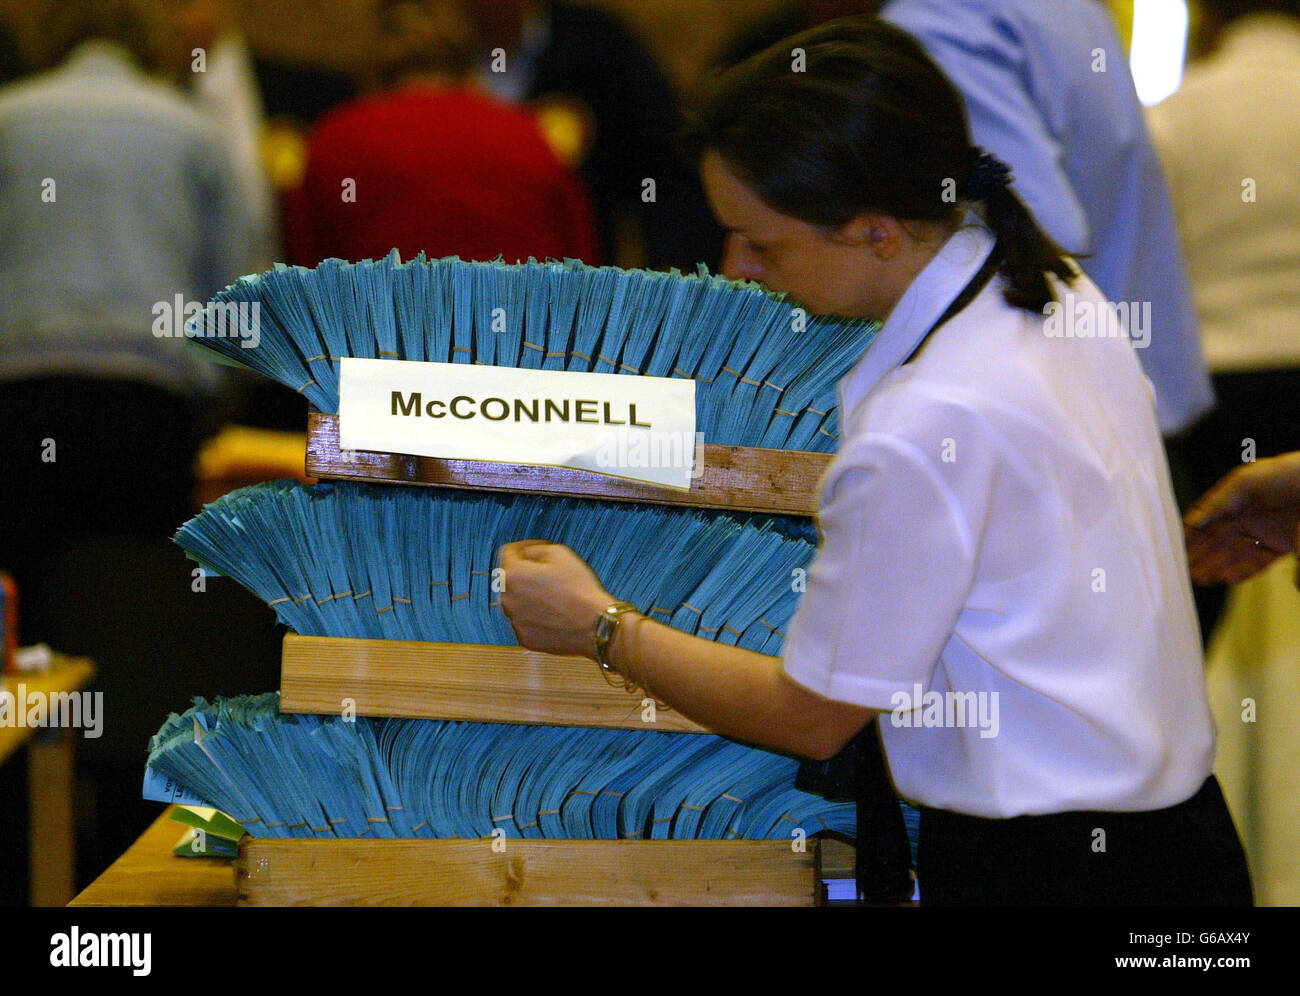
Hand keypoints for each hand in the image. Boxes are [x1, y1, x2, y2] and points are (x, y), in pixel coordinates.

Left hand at [498, 540, 614, 657]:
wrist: (594, 625)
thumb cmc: (578, 588)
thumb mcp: (560, 553)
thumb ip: (535, 548)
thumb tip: (527, 553)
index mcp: (512, 575)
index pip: (508, 552)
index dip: (524, 547)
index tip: (537, 549)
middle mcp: (506, 599)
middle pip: (511, 579)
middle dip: (526, 573)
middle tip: (550, 574)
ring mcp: (514, 622)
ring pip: (518, 601)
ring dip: (529, 596)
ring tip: (555, 597)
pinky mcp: (524, 638)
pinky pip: (526, 621)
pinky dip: (535, 616)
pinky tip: (554, 614)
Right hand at [1184, 451, 1299, 587]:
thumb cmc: (1281, 474)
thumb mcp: (1243, 482)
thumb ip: (1217, 503)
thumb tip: (1193, 521)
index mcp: (1233, 500)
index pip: (1206, 521)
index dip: (1191, 536)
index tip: (1176, 550)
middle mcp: (1246, 517)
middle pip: (1217, 541)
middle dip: (1200, 557)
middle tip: (1186, 571)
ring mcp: (1263, 532)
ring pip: (1234, 554)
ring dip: (1217, 567)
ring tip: (1201, 579)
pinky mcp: (1281, 545)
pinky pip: (1258, 562)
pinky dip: (1243, 572)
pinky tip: (1227, 578)